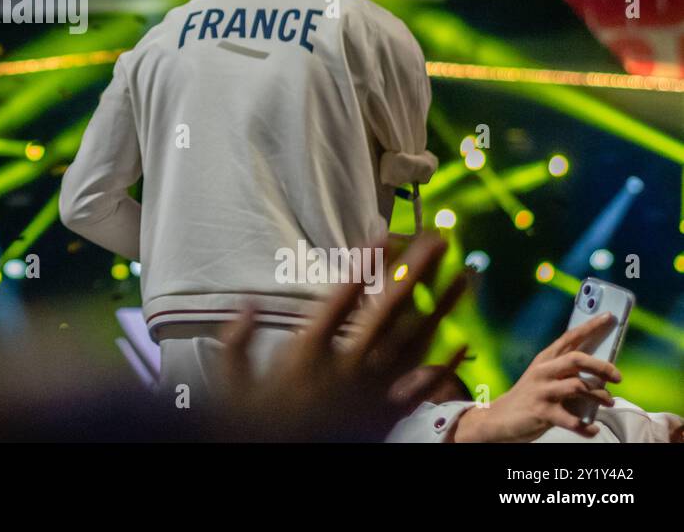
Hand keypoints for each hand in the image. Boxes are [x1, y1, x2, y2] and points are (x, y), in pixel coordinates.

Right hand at [216, 233, 470, 440]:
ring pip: (413, 343)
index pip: (341, 298)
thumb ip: (238, 339)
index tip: (385, 234)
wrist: (285, 460)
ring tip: (464, 278)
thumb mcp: (230, 379)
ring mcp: (370, 390)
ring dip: (440, 307)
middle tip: (438, 241)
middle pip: (387, 311)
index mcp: (308, 351)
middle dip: (415, 273)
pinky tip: (463, 341)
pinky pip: (420, 388)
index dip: (364, 264)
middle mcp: (346, 365)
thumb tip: (247, 303)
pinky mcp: (385, 414)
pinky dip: (443, 366)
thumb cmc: (254, 422)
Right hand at [451, 313, 619, 441]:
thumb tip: (600, 371)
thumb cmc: (530, 396)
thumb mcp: (544, 377)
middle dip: (602, 366)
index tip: (609, 318)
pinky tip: (592, 428)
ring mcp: (542, 391)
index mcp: (545, 359)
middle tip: (617, 377)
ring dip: (600, 396)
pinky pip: (573, 420)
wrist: (501, 418)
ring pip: (578, 387)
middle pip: (577, 360)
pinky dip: (587, 427)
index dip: (590, 327)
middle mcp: (543, 371)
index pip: (570, 337)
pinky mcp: (543, 413)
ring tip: (608, 402)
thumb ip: (567, 371)